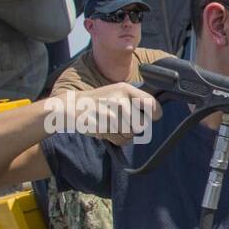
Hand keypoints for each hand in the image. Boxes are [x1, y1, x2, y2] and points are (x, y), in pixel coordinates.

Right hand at [45, 82, 160, 140]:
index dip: (155, 114)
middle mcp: (120, 98)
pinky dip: (115, 139)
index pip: (152, 104)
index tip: (152, 117)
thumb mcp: (118, 94)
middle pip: (142, 124)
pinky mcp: (102, 123)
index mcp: (126, 89)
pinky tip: (106, 131)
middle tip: (124, 124)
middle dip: (135, 128)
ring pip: (131, 134)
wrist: (71, 106)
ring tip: (112, 126)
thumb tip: (157, 112)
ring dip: (124, 134)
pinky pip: (120, 139)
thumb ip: (136, 101)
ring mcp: (110, 111)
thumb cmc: (100, 103)